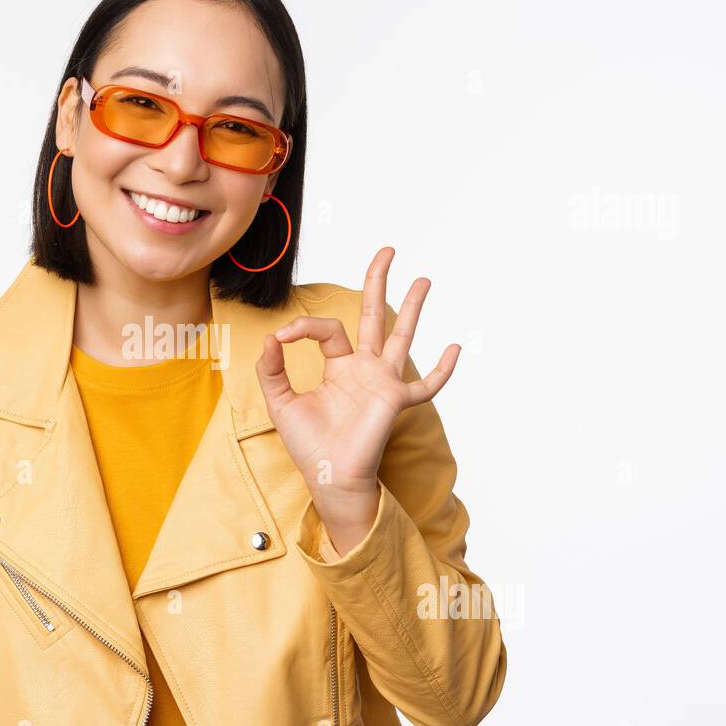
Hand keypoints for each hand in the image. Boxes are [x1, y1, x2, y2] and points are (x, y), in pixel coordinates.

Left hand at [255, 246, 460, 555]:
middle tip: (387, 251)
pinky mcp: (395, 400)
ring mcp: (383, 382)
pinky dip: (442, 370)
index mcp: (339, 366)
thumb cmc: (307, 444)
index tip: (282, 336)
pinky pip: (426, 386)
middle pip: (374, 316)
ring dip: (413, 308)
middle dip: (379, 283)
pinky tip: (454, 348)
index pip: (327, 328)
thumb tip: (271, 336)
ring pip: (401, 336)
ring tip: (424, 279)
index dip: (303, 326)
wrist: (326, 475)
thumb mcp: (280, 401)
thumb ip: (272, 369)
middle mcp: (364, 369)